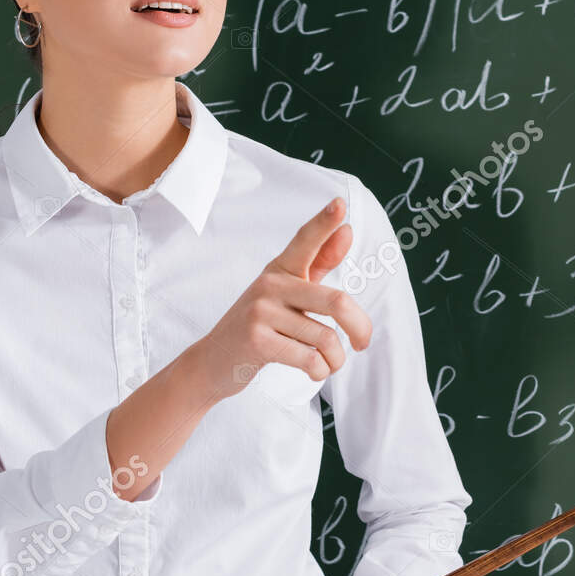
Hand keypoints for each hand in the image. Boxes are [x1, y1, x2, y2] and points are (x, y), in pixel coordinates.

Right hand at [189, 196, 372, 401]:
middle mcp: (270, 284)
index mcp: (279, 270)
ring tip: (328, 364)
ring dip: (335, 359)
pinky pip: (309, 358)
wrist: (212, 363)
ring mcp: (260, 312)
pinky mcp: (257, 341)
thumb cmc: (258, 326)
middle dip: (360, 327)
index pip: (305, 242)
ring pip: (325, 338)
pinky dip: (319, 370)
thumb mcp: (286, 293)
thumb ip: (319, 264)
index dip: (324, 223)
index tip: (340, 204)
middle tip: (362, 343)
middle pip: (336, 302)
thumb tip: (348, 231)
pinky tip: (314, 371)